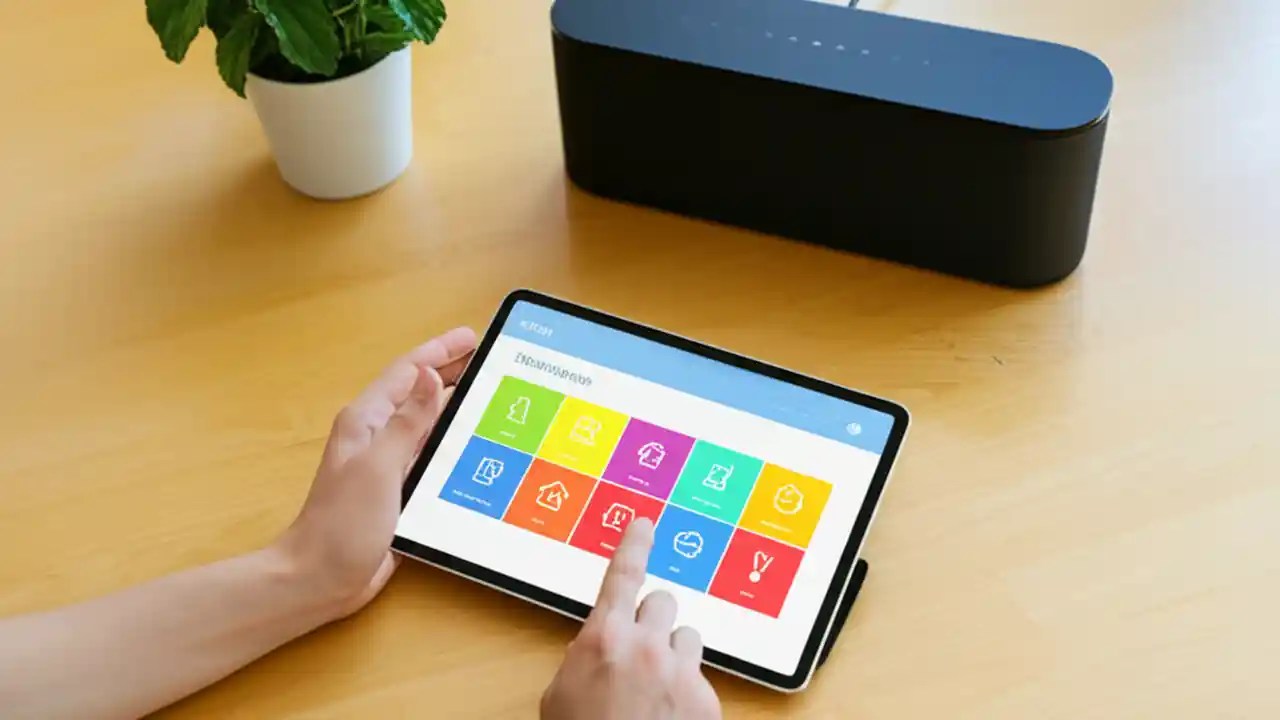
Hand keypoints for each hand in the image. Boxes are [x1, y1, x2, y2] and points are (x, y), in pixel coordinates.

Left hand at [274, 327, 476, 618]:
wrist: (320, 578)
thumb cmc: (341, 524)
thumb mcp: (379, 467)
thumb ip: (408, 422)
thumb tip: (430, 376)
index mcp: (366, 422)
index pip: (407, 372)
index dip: (439, 351)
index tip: (470, 336)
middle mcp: (376, 436)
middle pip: (419, 393)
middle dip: (451, 371)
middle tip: (487, 358)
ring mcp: (387, 464)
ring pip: (427, 423)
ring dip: (454, 406)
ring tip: (488, 394)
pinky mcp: (398, 490)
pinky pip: (429, 455)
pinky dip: (451, 442)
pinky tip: (473, 445)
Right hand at [541, 518, 721, 719]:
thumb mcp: (561, 695)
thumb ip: (585, 657)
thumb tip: (602, 647)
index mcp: (603, 639)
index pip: (622, 575)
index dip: (634, 544)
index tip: (645, 523)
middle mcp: (646, 646)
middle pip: (663, 603)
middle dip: (652, 622)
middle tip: (639, 651)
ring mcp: (680, 672)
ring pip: (687, 640)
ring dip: (673, 657)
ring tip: (655, 692)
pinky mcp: (705, 701)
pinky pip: (699, 679)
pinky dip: (686, 694)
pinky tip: (668, 717)